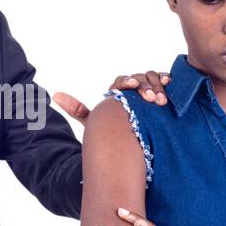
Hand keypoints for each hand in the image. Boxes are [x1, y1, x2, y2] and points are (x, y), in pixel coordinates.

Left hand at [54, 70, 170, 124]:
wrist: (131, 148)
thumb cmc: (114, 135)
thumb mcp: (95, 124)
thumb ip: (78, 109)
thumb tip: (55, 95)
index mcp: (118, 92)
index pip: (121, 82)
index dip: (126, 83)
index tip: (129, 89)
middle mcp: (134, 89)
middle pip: (139, 78)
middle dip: (145, 86)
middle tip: (149, 99)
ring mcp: (150, 91)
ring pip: (153, 79)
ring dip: (157, 86)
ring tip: (160, 101)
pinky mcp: (164, 95)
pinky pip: (167, 82)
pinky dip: (168, 81)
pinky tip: (170, 85)